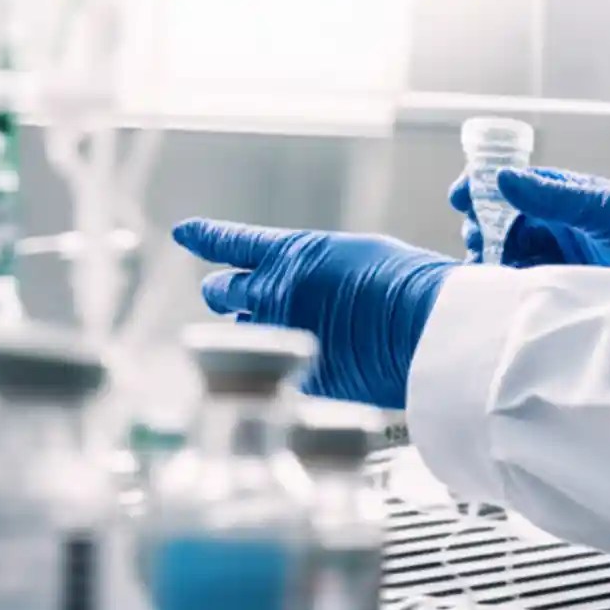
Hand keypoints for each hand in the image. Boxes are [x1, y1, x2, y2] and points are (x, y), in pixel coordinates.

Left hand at [172, 218, 455, 408]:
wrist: (425, 328)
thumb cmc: (407, 285)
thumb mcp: (357, 257)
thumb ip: (319, 269)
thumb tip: (310, 286)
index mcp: (291, 254)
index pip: (230, 242)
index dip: (204, 235)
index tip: (184, 231)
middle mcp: (273, 293)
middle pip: (221, 291)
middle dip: (223, 290)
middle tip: (228, 293)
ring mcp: (280, 338)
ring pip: (237, 335)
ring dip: (245, 332)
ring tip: (260, 334)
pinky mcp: (295, 378)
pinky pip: (273, 373)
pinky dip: (282, 370)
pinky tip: (291, 372)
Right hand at [450, 167, 609, 285]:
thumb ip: (561, 198)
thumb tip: (506, 180)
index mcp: (577, 202)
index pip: (518, 188)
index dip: (486, 189)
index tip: (460, 196)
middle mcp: (568, 233)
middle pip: (507, 226)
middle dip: (482, 229)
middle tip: (476, 240)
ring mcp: (569, 268)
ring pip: (513, 261)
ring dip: (491, 263)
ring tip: (484, 270)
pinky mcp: (574, 302)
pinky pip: (530, 295)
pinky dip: (509, 293)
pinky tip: (500, 297)